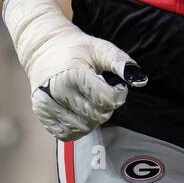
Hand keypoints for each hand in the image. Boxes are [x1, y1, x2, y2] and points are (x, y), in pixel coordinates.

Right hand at [2, 0, 146, 140]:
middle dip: (106, 108)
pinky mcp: (42, 114)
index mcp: (73, 74)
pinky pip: (66, 134)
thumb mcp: (101, 48)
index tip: (116, 86)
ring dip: (93, 119)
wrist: (44, 48)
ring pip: (82, 128)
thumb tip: (141, 81)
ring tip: (89, 101)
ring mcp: (47, 105)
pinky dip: (78, 128)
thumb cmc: (77, 49)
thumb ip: (122, 63)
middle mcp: (57, 92)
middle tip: (102, 93)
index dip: (118, 95)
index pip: (106, 100)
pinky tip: (79, 112)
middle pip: (96, 116)